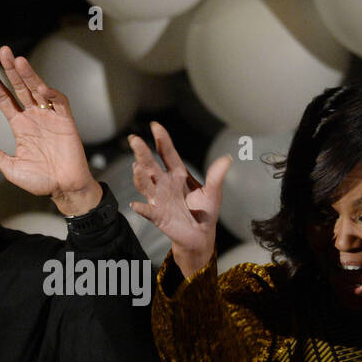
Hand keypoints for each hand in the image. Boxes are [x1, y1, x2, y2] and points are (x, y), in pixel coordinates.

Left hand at [0, 45, 99, 215]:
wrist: (64, 189)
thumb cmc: (41, 180)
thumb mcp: (10, 167)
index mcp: (20, 126)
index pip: (4, 99)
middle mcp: (34, 117)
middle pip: (20, 88)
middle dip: (12, 69)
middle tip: (3, 51)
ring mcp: (50, 118)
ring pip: (38, 90)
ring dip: (29, 75)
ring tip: (18, 61)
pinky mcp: (66, 122)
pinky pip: (59, 103)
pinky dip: (51, 94)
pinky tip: (42, 87)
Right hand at [128, 121, 230, 277]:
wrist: (201, 235)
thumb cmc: (205, 211)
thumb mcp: (213, 192)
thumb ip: (216, 176)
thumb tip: (227, 159)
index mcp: (178, 174)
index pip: (168, 153)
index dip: (161, 140)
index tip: (155, 126)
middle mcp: (165, 184)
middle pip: (150, 165)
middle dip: (142, 153)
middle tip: (134, 139)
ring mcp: (159, 199)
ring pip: (145, 185)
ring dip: (140, 177)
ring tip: (137, 168)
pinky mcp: (158, 216)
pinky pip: (148, 211)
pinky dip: (142, 209)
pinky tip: (136, 205)